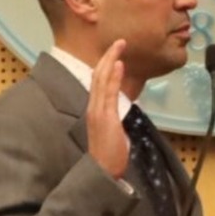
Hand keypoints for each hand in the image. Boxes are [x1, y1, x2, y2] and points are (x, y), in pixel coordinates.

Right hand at [86, 39, 128, 178]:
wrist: (101, 174)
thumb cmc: (109, 157)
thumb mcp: (112, 132)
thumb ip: (114, 119)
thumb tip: (121, 112)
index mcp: (95, 110)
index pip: (98, 83)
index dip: (105, 66)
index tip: (114, 53)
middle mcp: (93, 108)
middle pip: (98, 76)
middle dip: (108, 57)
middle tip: (119, 41)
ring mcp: (98, 112)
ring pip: (102, 80)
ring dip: (111, 60)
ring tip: (119, 45)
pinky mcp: (105, 118)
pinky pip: (109, 93)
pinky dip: (113, 76)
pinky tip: (118, 64)